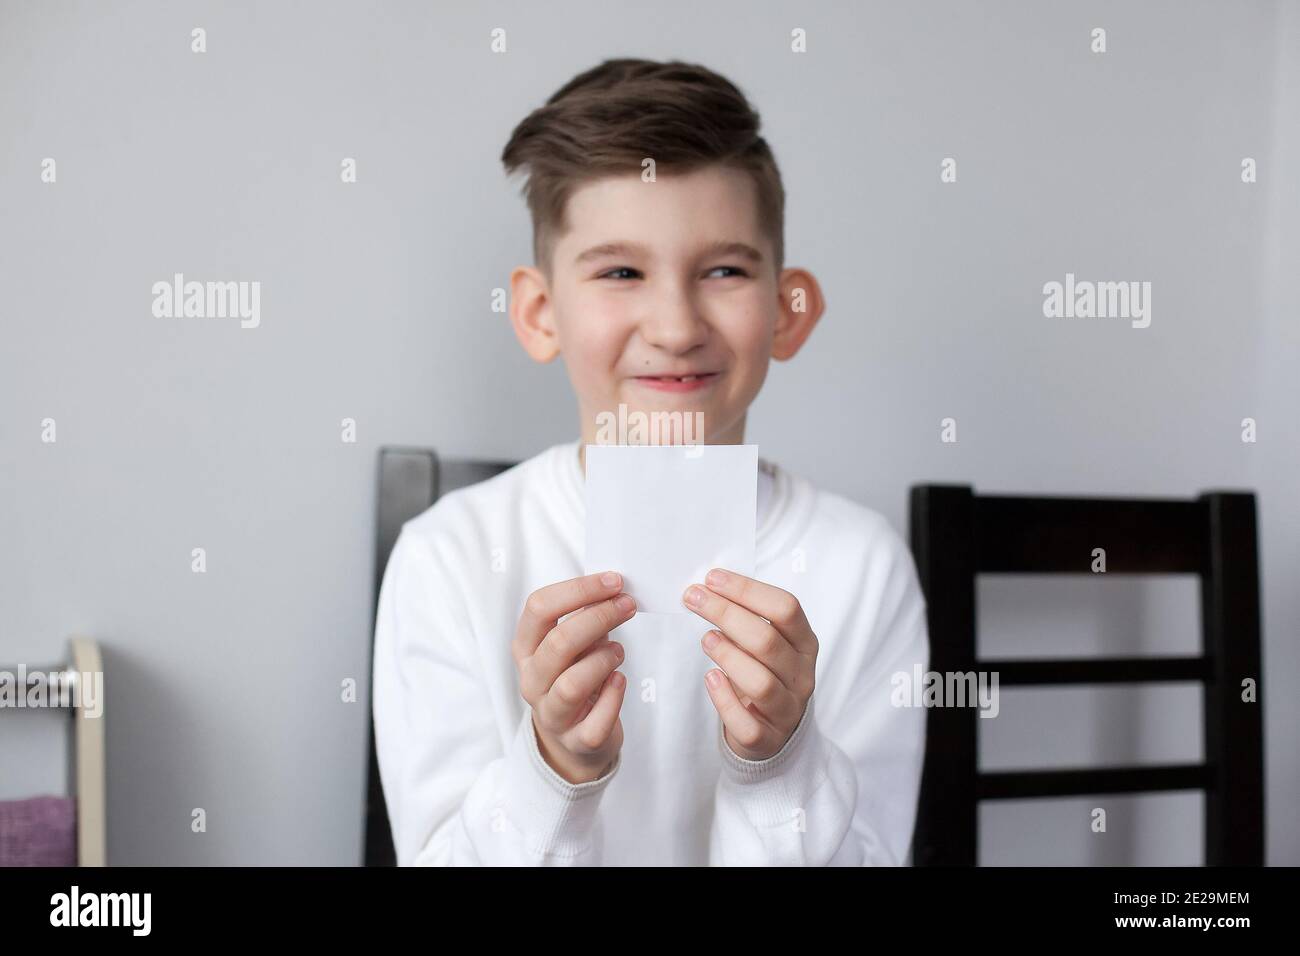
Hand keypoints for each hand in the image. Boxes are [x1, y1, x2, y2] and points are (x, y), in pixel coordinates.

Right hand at [512, 571, 634, 783]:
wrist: (572, 740)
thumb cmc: (574, 677)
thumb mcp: (572, 645)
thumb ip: (585, 618)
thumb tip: (613, 588)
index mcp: (526, 648)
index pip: (538, 608)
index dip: (578, 589)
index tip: (613, 581)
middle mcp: (532, 680)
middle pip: (558, 643)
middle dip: (598, 618)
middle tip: (628, 606)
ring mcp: (552, 713)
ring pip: (572, 684)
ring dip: (603, 660)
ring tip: (619, 651)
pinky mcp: (578, 740)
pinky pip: (596, 722)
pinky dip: (614, 697)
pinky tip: (619, 681)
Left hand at [683, 569, 817, 760]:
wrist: (772, 732)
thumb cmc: (763, 675)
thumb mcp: (766, 644)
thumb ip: (746, 618)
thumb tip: (707, 588)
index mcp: (805, 644)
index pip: (786, 608)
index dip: (748, 590)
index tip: (712, 578)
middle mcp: (801, 676)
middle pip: (767, 641)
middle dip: (726, 614)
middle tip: (693, 598)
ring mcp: (787, 709)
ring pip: (761, 682)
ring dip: (728, 655)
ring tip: (705, 639)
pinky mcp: (766, 739)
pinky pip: (747, 723)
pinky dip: (725, 700)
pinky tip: (710, 678)